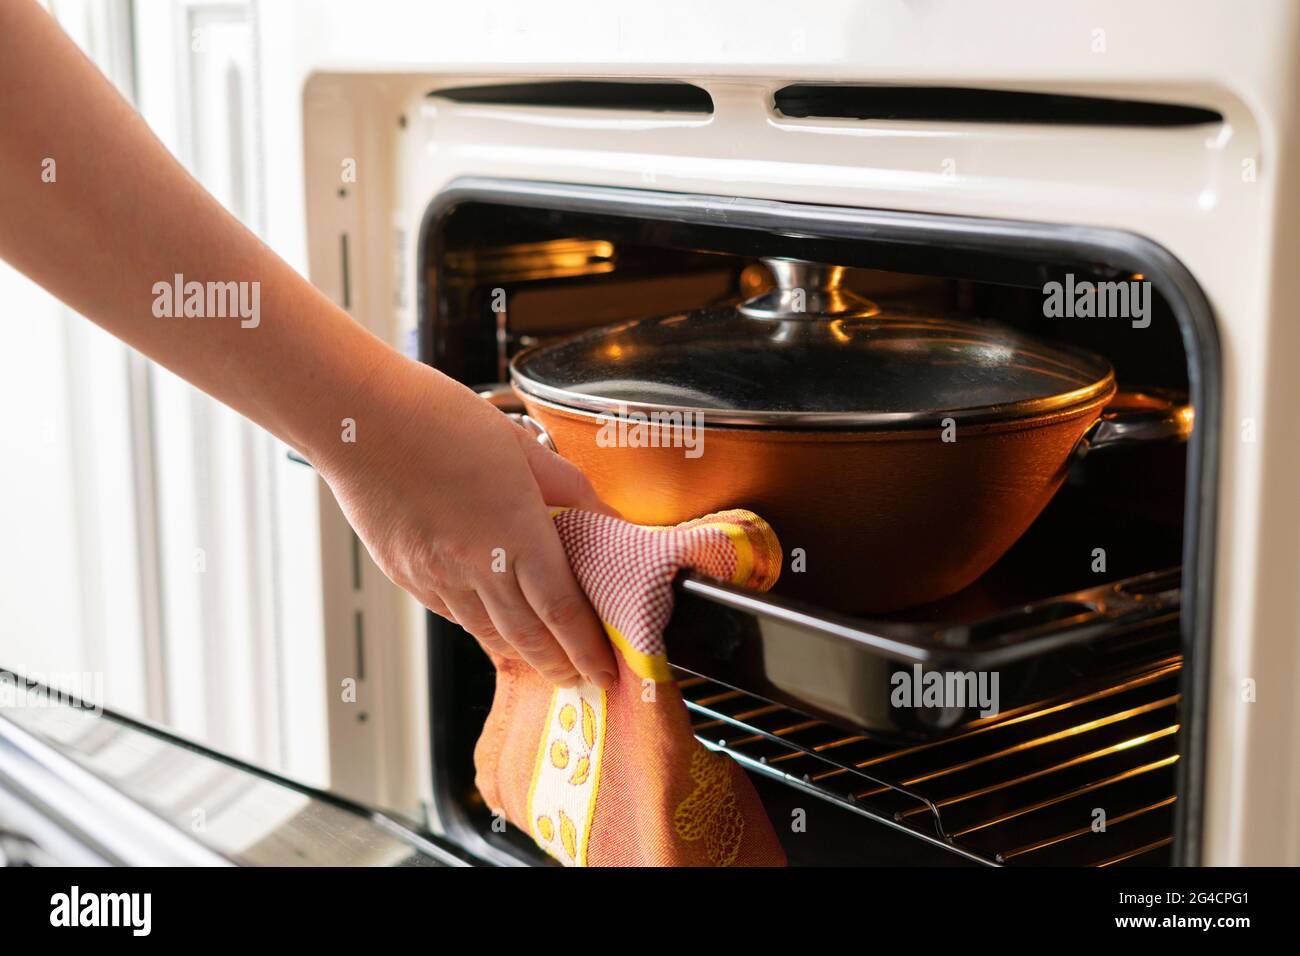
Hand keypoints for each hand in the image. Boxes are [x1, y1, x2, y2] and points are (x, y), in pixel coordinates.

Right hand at [312, 352, 618, 688]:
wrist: (357, 418)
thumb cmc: (437, 418)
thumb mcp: (522, 446)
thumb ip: (571, 489)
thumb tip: (610, 521)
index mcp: (515, 531)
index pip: (563, 610)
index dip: (588, 648)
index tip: (606, 669)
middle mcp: (475, 564)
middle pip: (529, 635)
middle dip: (561, 666)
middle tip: (584, 680)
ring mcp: (436, 575)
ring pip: (489, 632)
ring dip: (523, 655)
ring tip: (548, 664)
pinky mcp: (406, 574)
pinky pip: (453, 613)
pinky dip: (481, 627)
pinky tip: (494, 626)